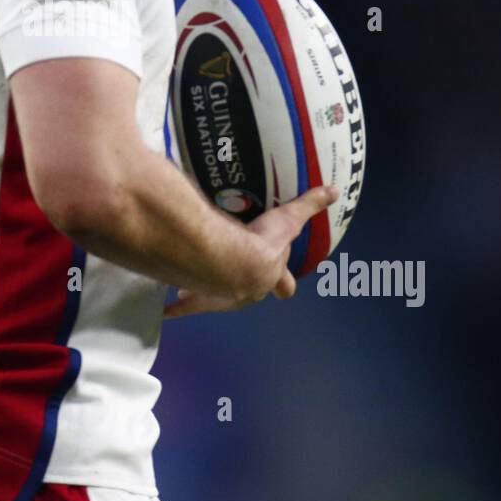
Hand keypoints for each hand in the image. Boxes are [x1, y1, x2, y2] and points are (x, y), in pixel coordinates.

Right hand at [163, 184, 338, 317]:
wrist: (231, 261)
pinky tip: (166, 310)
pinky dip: (176, 308)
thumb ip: (308, 204)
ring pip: (218, 299)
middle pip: (251, 294)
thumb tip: (334, 190)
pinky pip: (187, 306)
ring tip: (195, 284)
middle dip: (243, 285)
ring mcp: (224, 296)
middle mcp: (249, 290)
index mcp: (270, 275)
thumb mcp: (288, 219)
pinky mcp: (200, 298)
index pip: (284, 284)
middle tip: (234, 273)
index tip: (282, 284)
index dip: (283, 282)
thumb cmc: (261, 242)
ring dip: (210, 292)